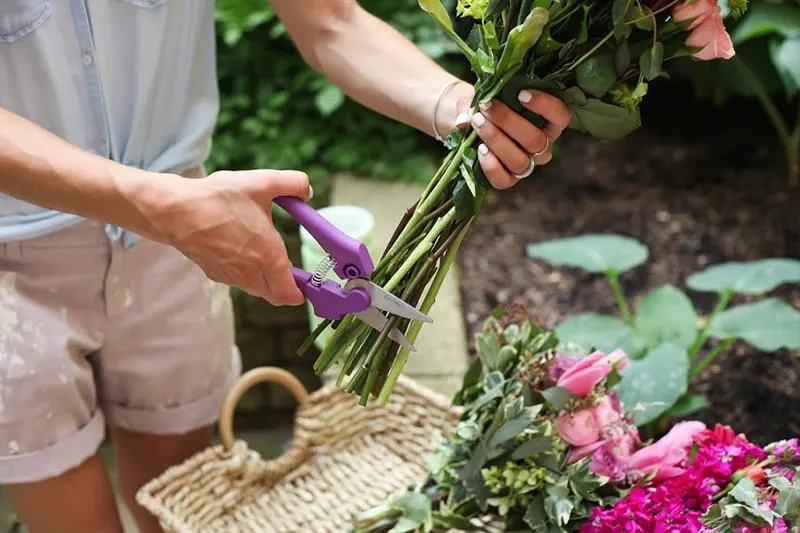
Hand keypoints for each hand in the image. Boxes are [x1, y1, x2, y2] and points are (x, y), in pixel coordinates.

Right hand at [145, 169, 311, 305]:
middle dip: (286, 286)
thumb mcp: (262, 182)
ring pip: (256, 288)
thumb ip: (293, 183)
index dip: (303, 293)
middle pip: (275, 295)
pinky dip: (246, 271)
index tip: (309, 283)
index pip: (290, 294)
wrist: (174, 211)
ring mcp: (230, 276)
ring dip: (266, 278)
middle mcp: (250, 273)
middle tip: (291, 268)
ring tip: (264, 250)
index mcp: (268, 257)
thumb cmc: (217, 199)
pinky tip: (240, 247)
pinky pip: (238, 280)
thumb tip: (306, 191)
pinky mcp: (214, 273)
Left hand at [439, 81, 571, 188]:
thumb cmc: (486, 103)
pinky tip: (480, 150)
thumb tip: (464, 118)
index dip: (545, 106)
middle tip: (486, 106)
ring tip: (477, 123)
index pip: (560, 116)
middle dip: (508, 121)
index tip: (521, 94)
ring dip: (497, 140)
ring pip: (520, 161)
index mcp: (548, 122)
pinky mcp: (508, 178)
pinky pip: (504, 180)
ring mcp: (527, 164)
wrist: (467, 119)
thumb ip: (471, 102)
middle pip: (535, 140)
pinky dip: (491, 166)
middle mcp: (542, 146)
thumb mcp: (482, 94)